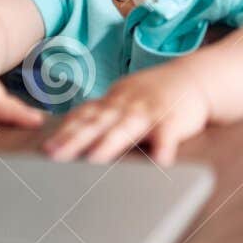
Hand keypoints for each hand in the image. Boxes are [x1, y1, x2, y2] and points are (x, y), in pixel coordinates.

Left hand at [42, 64, 210, 165]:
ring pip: (125, 128)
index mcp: (113, 102)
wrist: (196, 78)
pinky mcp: (174, 120)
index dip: (65, 130)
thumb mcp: (125, 100)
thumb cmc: (156, 95)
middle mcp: (126, 105)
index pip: (85, 115)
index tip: (46, 147)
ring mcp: (149, 111)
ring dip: (108, 145)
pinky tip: (159, 164)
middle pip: (97, 123)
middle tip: (53, 155)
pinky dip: (163, 148)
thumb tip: (70, 130)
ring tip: (92, 161)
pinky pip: (167, 135)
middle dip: (74, 139)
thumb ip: (102, 114)